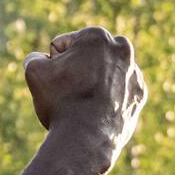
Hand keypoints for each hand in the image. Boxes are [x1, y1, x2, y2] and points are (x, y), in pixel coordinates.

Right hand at [24, 26, 146, 169]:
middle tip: (69, 92)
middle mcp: (121, 48)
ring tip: (83, 105)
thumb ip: (34, 58)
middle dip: (77, 70)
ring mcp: (134, 72)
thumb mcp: (35, 73)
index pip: (63, 46)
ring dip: (93, 84)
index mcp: (96, 35)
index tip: (57, 81)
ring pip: (104, 75)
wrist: (86, 139)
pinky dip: (108, 100)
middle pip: (87, 57)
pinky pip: (118, 93)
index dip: (53, 65)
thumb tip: (40, 59)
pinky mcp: (140, 95)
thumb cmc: (60, 102)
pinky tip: (98, 112)